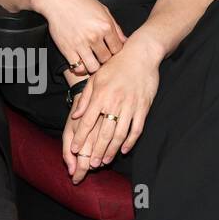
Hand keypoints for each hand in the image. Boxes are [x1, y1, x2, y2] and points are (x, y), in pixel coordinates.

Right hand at [32, 0, 125, 76]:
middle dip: (104, 58)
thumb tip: (124, 40)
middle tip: (99, 54)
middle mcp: (94, 36)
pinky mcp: (67, 49)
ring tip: (91, 59)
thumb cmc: (79, 1)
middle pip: (106, 59)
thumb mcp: (102, 9)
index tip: (110, 49)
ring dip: (93, 65)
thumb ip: (115, 26)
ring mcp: (80, 44)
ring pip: (94, 66)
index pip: (118, 49)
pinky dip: (81, 67)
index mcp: (105, 26)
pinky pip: (78, 67)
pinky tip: (80, 60)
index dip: (115, 51)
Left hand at [63, 39, 160, 181]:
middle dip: (96, 150)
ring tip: (105, 161)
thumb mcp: (96, 78)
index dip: (80, 137)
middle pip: (103, 132)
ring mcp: (130, 106)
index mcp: (100, 95)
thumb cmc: (115, 65)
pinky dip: (130, 141)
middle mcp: (114, 102)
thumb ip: (85, 98)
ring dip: (112, 150)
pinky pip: (136, 128)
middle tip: (90, 164)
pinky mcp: (143, 107)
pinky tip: (124, 150)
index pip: (87, 121)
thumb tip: (75, 116)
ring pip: (120, 134)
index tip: (75, 150)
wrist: (141, 55)